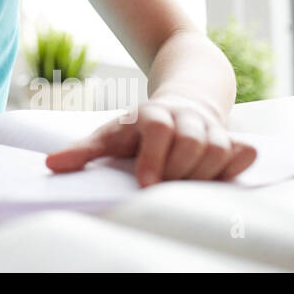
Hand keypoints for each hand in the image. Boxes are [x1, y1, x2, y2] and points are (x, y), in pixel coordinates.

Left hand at [44, 94, 257, 185]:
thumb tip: (51, 164)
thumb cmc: (137, 130)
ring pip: (218, 149)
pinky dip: (234, 169)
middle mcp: (185, 117)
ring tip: (183, 189)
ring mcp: (212, 128)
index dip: (152, 156)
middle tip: (164, 189)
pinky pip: (243, 153)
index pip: (156, 129)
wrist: (181, 104)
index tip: (144, 184)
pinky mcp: (232, 141)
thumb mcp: (109, 136)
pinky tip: (217, 181)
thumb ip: (83, 152)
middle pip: (192, 141)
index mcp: (152, 114)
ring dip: (202, 174)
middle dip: (178, 170)